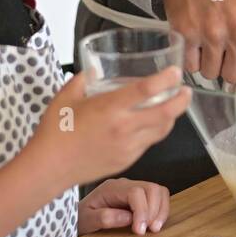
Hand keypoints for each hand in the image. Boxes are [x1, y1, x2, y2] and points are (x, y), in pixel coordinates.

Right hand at [35, 69, 190, 187]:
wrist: (49, 167)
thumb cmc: (54, 132)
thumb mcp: (66, 96)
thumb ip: (84, 78)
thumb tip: (95, 69)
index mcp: (110, 108)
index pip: (147, 90)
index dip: (166, 79)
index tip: (176, 72)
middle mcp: (123, 128)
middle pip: (166, 113)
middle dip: (182, 100)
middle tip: (186, 90)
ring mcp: (128, 147)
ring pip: (162, 130)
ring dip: (171, 117)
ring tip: (173, 106)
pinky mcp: (127, 160)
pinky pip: (148, 143)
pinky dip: (155, 131)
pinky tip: (150, 124)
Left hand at [78, 178, 169, 235]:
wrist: (78, 215)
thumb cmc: (82, 218)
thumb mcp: (86, 221)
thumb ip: (104, 218)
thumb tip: (128, 218)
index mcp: (112, 188)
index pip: (135, 192)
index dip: (142, 211)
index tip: (140, 231)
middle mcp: (126, 184)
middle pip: (151, 188)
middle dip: (155, 211)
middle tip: (149, 230)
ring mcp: (135, 188)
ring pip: (159, 191)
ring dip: (161, 211)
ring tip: (154, 228)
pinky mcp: (141, 196)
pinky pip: (159, 197)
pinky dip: (161, 210)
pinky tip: (154, 224)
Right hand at [162, 0, 235, 83]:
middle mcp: (234, 31)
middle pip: (233, 76)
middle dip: (229, 69)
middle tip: (226, 55)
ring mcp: (208, 34)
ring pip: (210, 73)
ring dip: (210, 64)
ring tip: (210, 45)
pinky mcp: (184, 34)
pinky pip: (190, 65)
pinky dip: (192, 59)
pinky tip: (195, 43)